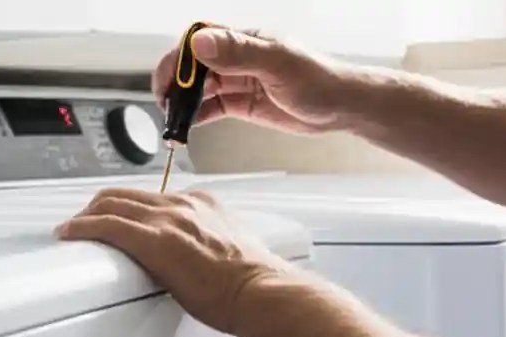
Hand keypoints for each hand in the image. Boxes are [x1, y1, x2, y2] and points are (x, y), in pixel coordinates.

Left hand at [54, 188, 293, 333]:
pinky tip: (69, 233)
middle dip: (101, 205)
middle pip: (127, 194)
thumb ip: (213, 246)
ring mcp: (166, 220)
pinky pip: (106, 225)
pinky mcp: (153, 240)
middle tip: (85, 221)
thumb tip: (203, 264)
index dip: (131, 205)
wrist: (260, 291)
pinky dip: (82, 227)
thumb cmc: (253, 284)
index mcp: (203, 205)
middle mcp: (182, 205)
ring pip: (112, 203)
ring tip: (73, 228)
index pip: (156, 196)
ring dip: (87, 215)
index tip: (123, 216)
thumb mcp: (233, 251)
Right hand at [152, 27, 352, 133]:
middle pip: (193, 66)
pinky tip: (188, 127)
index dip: (178, 60)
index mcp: (243, 39)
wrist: (341, 106)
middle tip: (165, 104)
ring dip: (183, 103)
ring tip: (172, 121)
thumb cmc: (317, 78)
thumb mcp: (276, 63)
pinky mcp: (242, 103)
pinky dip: (196, 116)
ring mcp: (238, 81)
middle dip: (175, 83)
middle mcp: (236, 58)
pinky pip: (211, 107)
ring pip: (199, 89)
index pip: (198, 42)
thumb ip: (238, 53)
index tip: (168, 81)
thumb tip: (200, 43)